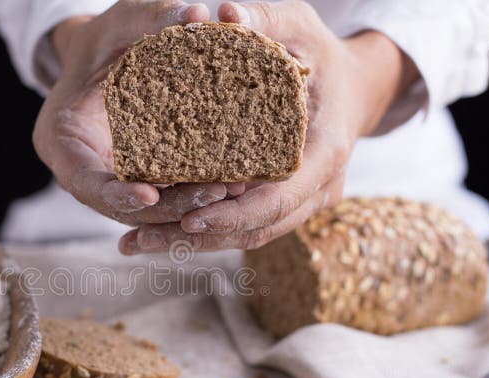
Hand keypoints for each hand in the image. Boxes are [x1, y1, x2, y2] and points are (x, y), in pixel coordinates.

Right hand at [34, 1, 247, 226]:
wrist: (104, 54)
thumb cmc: (104, 38)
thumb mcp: (119, 22)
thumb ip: (149, 16)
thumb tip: (197, 14)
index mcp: (61, 141)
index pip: (85, 182)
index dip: (116, 194)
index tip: (150, 196)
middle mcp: (83, 170)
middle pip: (123, 206)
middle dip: (168, 206)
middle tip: (213, 192)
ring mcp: (110, 180)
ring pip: (148, 211)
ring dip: (187, 207)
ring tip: (229, 190)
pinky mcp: (137, 180)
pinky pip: (164, 196)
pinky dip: (192, 194)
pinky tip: (228, 183)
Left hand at [119, 0, 418, 253]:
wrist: (353, 87)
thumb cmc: (322, 53)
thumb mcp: (298, 27)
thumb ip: (263, 20)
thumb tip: (225, 12)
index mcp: (325, 150)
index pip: (278, 197)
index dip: (233, 214)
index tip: (187, 219)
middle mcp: (319, 186)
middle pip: (257, 229)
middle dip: (198, 238)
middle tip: (138, 240)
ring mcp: (306, 202)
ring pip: (249, 235)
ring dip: (193, 243)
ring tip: (135, 243)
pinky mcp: (287, 205)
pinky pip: (247, 227)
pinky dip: (206, 232)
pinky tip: (157, 233)